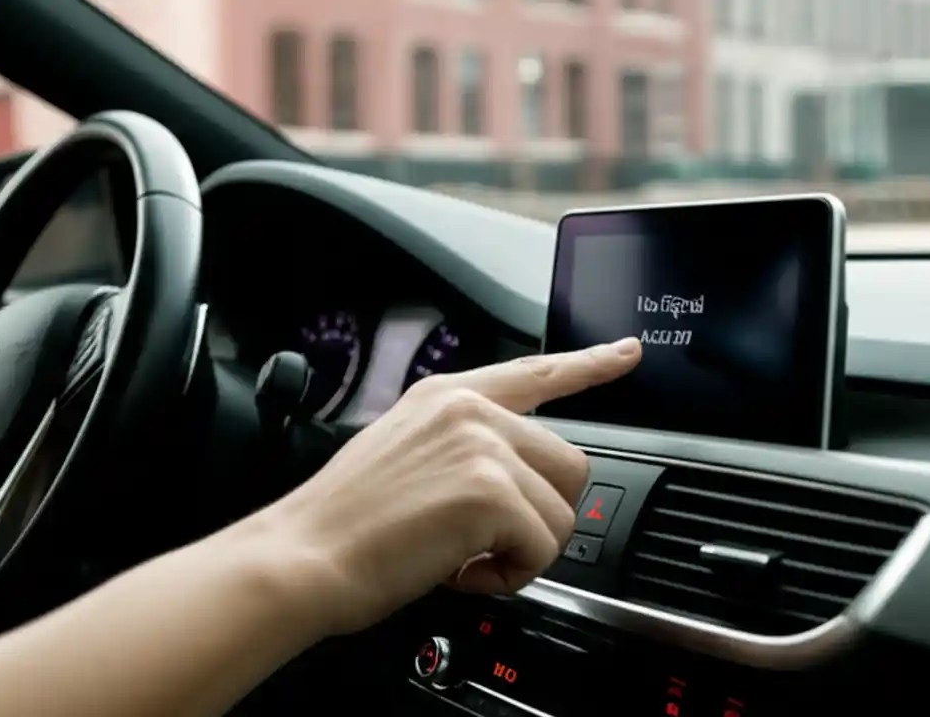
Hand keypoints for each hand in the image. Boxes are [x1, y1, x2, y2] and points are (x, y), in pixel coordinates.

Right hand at [260, 338, 641, 634]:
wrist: (302, 558)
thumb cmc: (343, 524)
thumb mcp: (404, 455)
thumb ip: (462, 450)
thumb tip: (512, 483)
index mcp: (449, 398)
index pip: (535, 374)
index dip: (589, 366)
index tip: (626, 352)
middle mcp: (472, 412)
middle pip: (569, 464)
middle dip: (538, 515)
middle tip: (482, 542)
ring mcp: (484, 447)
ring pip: (562, 512)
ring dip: (522, 550)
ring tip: (462, 557)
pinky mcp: (493, 492)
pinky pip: (543, 549)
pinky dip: (510, 576)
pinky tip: (461, 572)